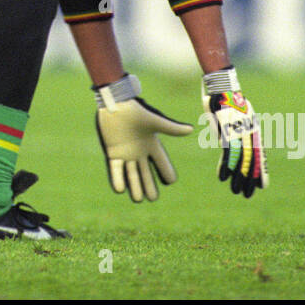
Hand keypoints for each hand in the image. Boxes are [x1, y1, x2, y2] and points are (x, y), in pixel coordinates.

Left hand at [95, 74, 194, 201]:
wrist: (116, 105)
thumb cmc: (135, 111)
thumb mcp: (154, 121)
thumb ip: (171, 128)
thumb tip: (191, 129)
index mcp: (151, 144)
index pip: (162, 163)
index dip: (166, 172)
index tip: (171, 181)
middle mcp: (140, 152)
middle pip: (146, 173)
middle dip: (149, 185)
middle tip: (153, 198)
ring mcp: (126, 153)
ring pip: (132, 174)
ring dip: (135, 186)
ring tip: (138, 199)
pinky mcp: (113, 152)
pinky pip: (116, 169)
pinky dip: (117, 179)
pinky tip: (120, 190)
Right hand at [202, 69, 267, 197]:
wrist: (223, 86)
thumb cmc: (226, 99)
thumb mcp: (233, 116)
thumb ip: (232, 130)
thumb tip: (226, 141)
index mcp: (252, 131)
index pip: (259, 155)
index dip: (261, 171)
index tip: (262, 186)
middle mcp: (249, 134)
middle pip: (252, 161)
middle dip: (250, 180)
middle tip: (247, 195)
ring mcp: (239, 133)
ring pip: (241, 160)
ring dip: (238, 177)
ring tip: (235, 192)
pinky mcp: (227, 131)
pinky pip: (228, 152)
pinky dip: (225, 165)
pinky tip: (223, 178)